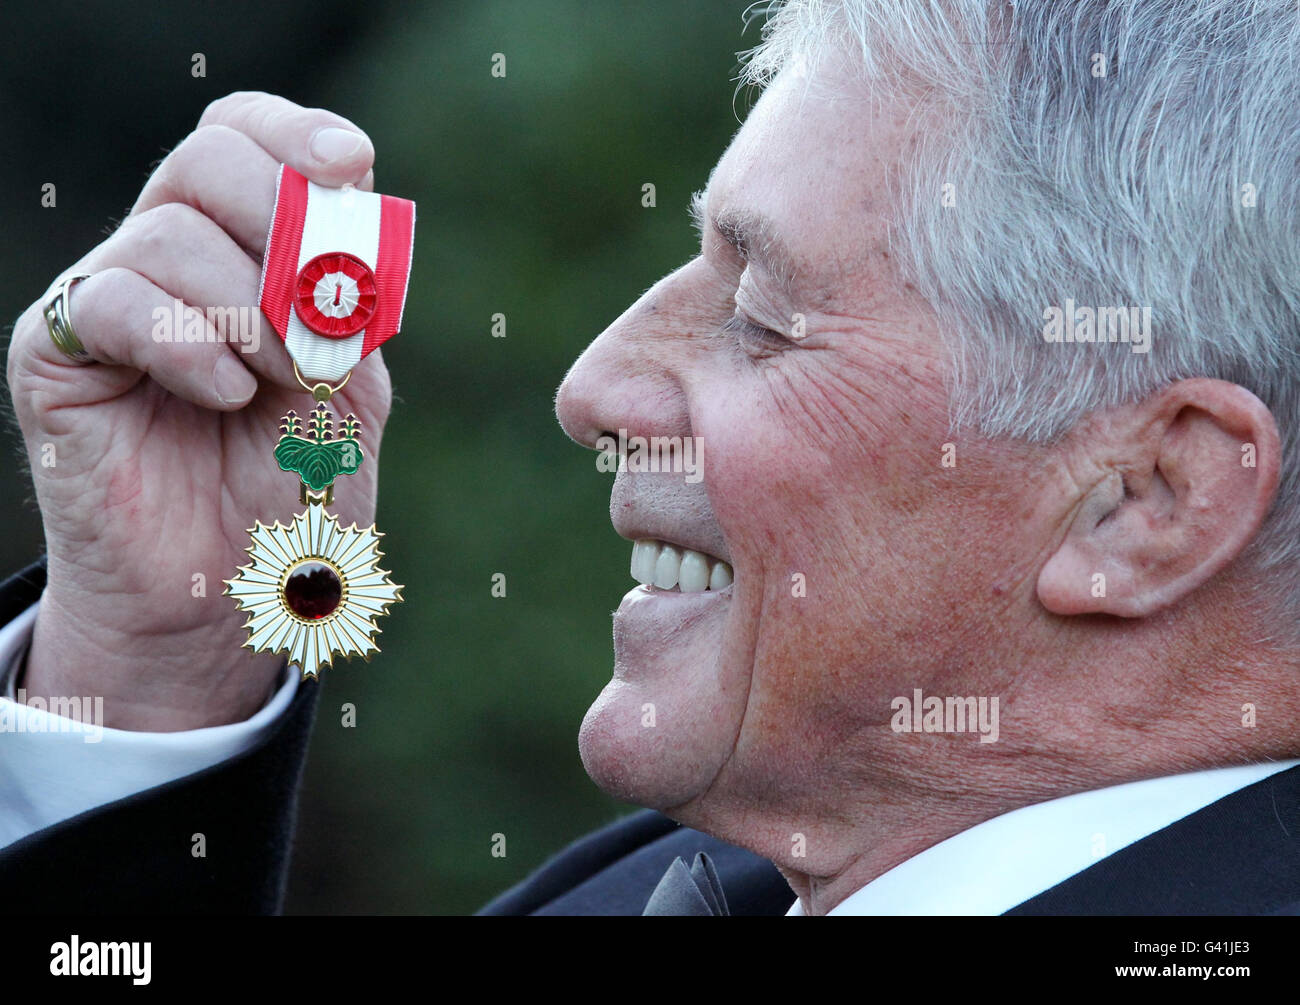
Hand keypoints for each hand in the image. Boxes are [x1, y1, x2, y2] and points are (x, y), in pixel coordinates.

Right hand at [7, 92, 389, 729]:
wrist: (230, 591)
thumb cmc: (290, 487)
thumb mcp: (347, 384)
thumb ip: (348, 300)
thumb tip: (346, 205)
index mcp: (236, 250)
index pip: (242, 136)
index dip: (293, 132)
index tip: (349, 165)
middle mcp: (165, 259)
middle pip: (205, 160)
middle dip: (282, 220)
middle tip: (320, 308)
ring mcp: (106, 302)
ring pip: (168, 235)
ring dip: (252, 310)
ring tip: (281, 382)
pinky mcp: (55, 355)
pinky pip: (115, 303)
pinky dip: (190, 344)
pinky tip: (225, 394)